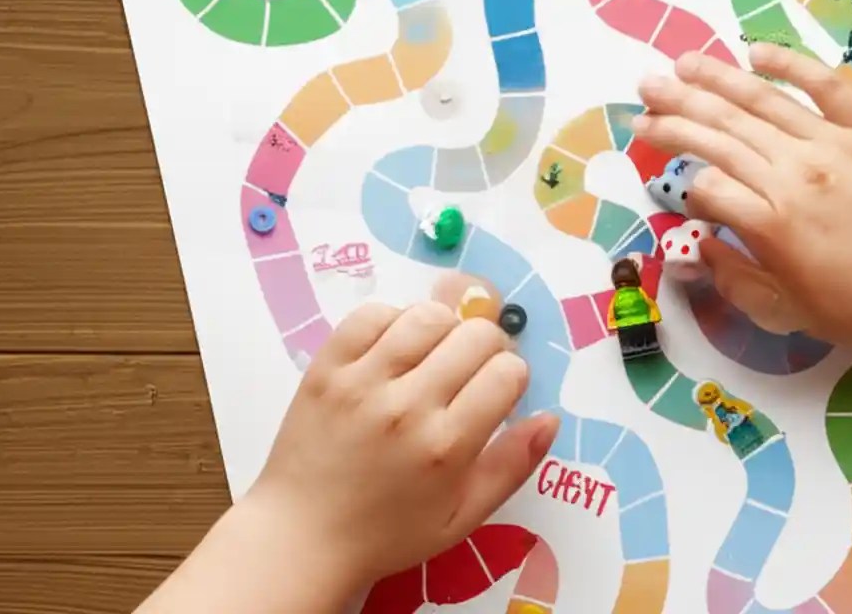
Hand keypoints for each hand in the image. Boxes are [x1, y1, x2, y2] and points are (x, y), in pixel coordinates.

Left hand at [241, 299, 559, 592]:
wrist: (301, 536)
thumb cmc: (387, 531)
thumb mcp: (463, 516)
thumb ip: (512, 467)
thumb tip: (550, 418)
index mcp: (447, 447)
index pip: (507, 373)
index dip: (512, 376)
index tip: (498, 392)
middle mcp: (407, 407)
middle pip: (475, 335)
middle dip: (487, 346)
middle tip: (471, 369)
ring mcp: (362, 383)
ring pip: (427, 316)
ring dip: (444, 328)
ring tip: (435, 354)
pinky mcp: (326, 368)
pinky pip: (372, 315)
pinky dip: (394, 321)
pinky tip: (396, 348)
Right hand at [634, 43, 851, 347]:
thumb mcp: (795, 314)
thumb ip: (737, 282)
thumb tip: (698, 251)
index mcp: (772, 225)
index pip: (706, 187)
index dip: (682, 184)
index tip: (675, 185)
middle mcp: (793, 175)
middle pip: (719, 134)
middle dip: (673, 114)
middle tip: (640, 95)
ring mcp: (831, 145)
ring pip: (758, 103)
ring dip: (711, 80)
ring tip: (676, 64)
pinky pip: (822, 85)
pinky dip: (787, 64)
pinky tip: (755, 53)